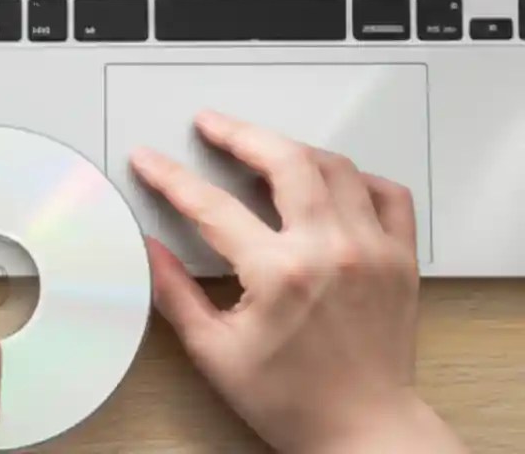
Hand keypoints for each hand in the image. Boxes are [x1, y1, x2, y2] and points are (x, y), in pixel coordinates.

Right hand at [131, 111, 465, 453]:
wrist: (363, 431)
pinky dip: (358, 178)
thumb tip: (148, 248)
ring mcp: (371, 250)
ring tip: (263, 147)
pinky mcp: (400, 259)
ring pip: (336, 167)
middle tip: (211, 124)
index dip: (171, 177)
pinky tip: (332, 182)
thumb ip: (174, 293)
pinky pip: (389, 194)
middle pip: (284, 159)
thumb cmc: (291, 401)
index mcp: (279, 274)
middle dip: (239, 132)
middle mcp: (330, 251)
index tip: (150, 159)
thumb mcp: (214, 351)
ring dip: (293, 148)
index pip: (211, 206)